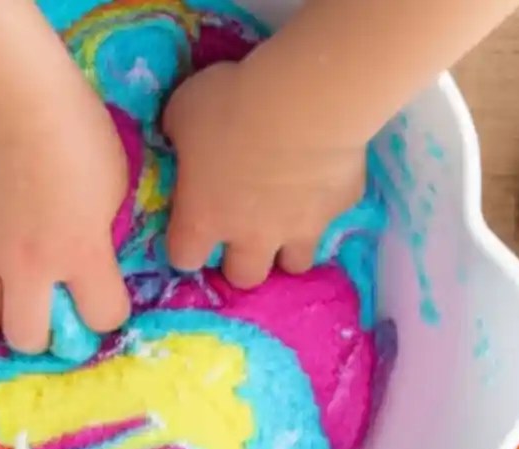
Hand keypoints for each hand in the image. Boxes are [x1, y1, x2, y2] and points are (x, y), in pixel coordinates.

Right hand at [0, 91, 130, 353]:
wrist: (9, 96)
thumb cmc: (75, 131)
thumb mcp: (115, 184)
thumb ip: (101, 229)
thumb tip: (93, 247)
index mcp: (80, 255)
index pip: (103, 317)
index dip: (107, 312)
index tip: (101, 298)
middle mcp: (27, 267)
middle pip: (26, 337)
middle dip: (37, 331)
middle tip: (38, 309)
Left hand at [162, 61, 366, 287]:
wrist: (307, 100)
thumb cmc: (231, 106)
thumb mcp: (182, 112)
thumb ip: (179, 137)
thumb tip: (182, 140)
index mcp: (205, 218)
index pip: (185, 258)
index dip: (186, 247)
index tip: (191, 228)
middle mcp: (253, 236)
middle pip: (245, 277)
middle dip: (242, 261)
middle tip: (243, 231)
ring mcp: (301, 227)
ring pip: (296, 264)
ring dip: (289, 247)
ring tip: (288, 219)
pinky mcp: (340, 208)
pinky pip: (332, 214)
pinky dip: (326, 200)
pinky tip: (325, 174)